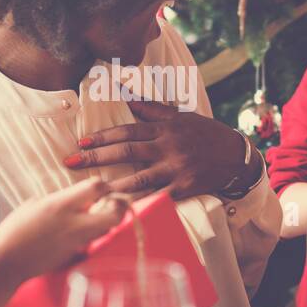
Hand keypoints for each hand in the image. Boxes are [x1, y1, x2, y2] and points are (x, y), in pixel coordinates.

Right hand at [0, 178, 127, 286]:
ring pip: (107, 229)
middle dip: (118, 207)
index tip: (101, 188)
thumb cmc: (14, 231)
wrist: (6, 262)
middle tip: (112, 204)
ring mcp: (76, 241)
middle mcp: (73, 223)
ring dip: (107, 220)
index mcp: (61, 205)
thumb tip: (73, 198)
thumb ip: (58, 199)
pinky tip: (80, 231)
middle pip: (114, 214)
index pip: (97, 187)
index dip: (104, 185)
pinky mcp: (75, 255)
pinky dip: (93, 234)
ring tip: (96, 216)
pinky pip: (92, 240)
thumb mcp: (34, 205)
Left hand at [68, 101, 252, 199]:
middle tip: (71, 162)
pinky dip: (140, 204)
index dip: (103, 136)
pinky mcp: (185, 189)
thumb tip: (125, 96)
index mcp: (165, 129)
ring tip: (91, 191)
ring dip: (113, 185)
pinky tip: (122, 210)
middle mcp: (168, 148)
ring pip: (139, 179)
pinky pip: (158, 198)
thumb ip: (152, 110)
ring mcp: (176, 170)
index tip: (81, 142)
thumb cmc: (205, 134)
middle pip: (127, 152)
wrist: (236, 156)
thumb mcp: (181, 116)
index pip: (128, 131)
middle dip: (96, 157)